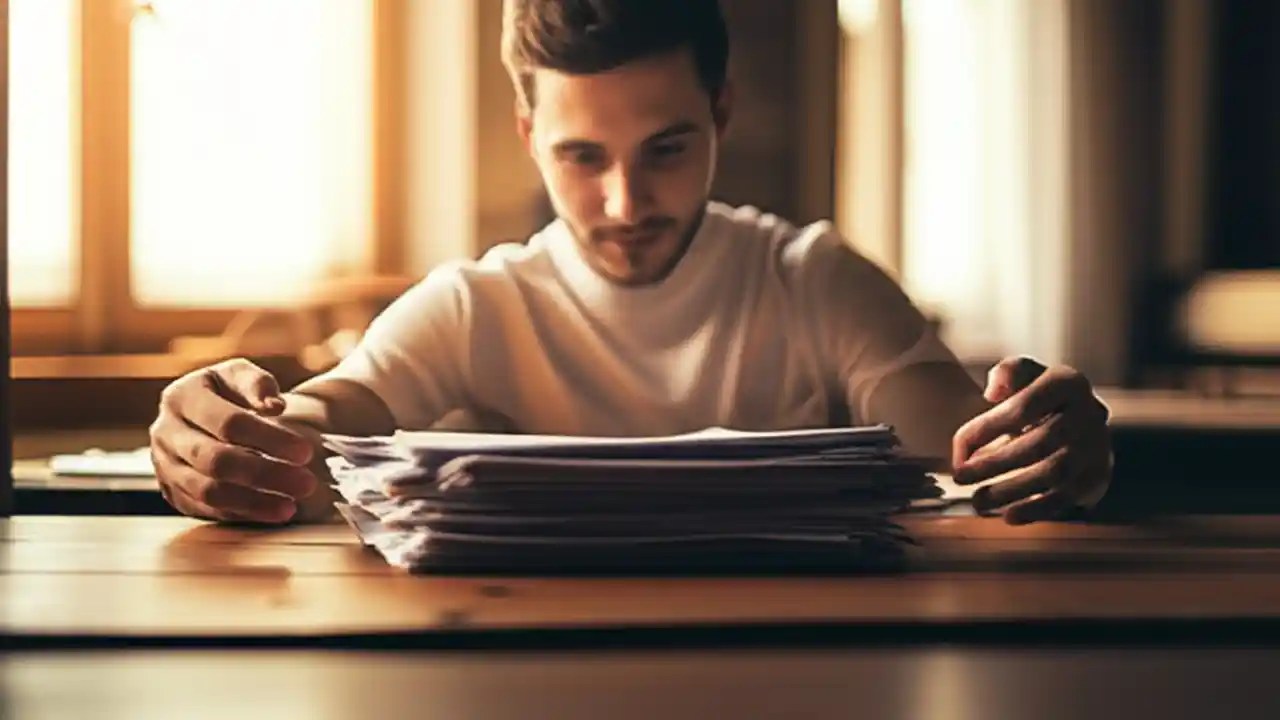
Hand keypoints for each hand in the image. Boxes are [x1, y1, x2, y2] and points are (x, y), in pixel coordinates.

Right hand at [150, 358, 316, 523]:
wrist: (203, 416)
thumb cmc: (230, 392)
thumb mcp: (241, 375)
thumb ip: (258, 384)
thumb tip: (274, 406)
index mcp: (181, 397)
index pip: (228, 423)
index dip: (269, 439)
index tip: (306, 452)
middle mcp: (165, 433)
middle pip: (217, 461)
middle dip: (265, 474)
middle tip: (307, 484)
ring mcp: (164, 466)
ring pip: (208, 491)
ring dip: (254, 502)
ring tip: (292, 506)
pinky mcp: (172, 493)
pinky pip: (206, 510)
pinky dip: (242, 514)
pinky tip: (274, 513)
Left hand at [951, 356, 1111, 523]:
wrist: (1075, 419)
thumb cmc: (1036, 395)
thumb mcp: (1022, 374)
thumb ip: (1007, 373)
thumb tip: (994, 392)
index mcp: (1067, 382)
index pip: (1023, 406)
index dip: (988, 428)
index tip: (959, 448)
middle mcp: (1090, 412)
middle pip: (1040, 442)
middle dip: (995, 463)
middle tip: (961, 477)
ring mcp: (1098, 445)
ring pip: (1055, 473)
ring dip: (1012, 490)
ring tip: (978, 502)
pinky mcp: (1098, 474)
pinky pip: (1068, 497)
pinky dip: (1037, 509)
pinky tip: (1008, 516)